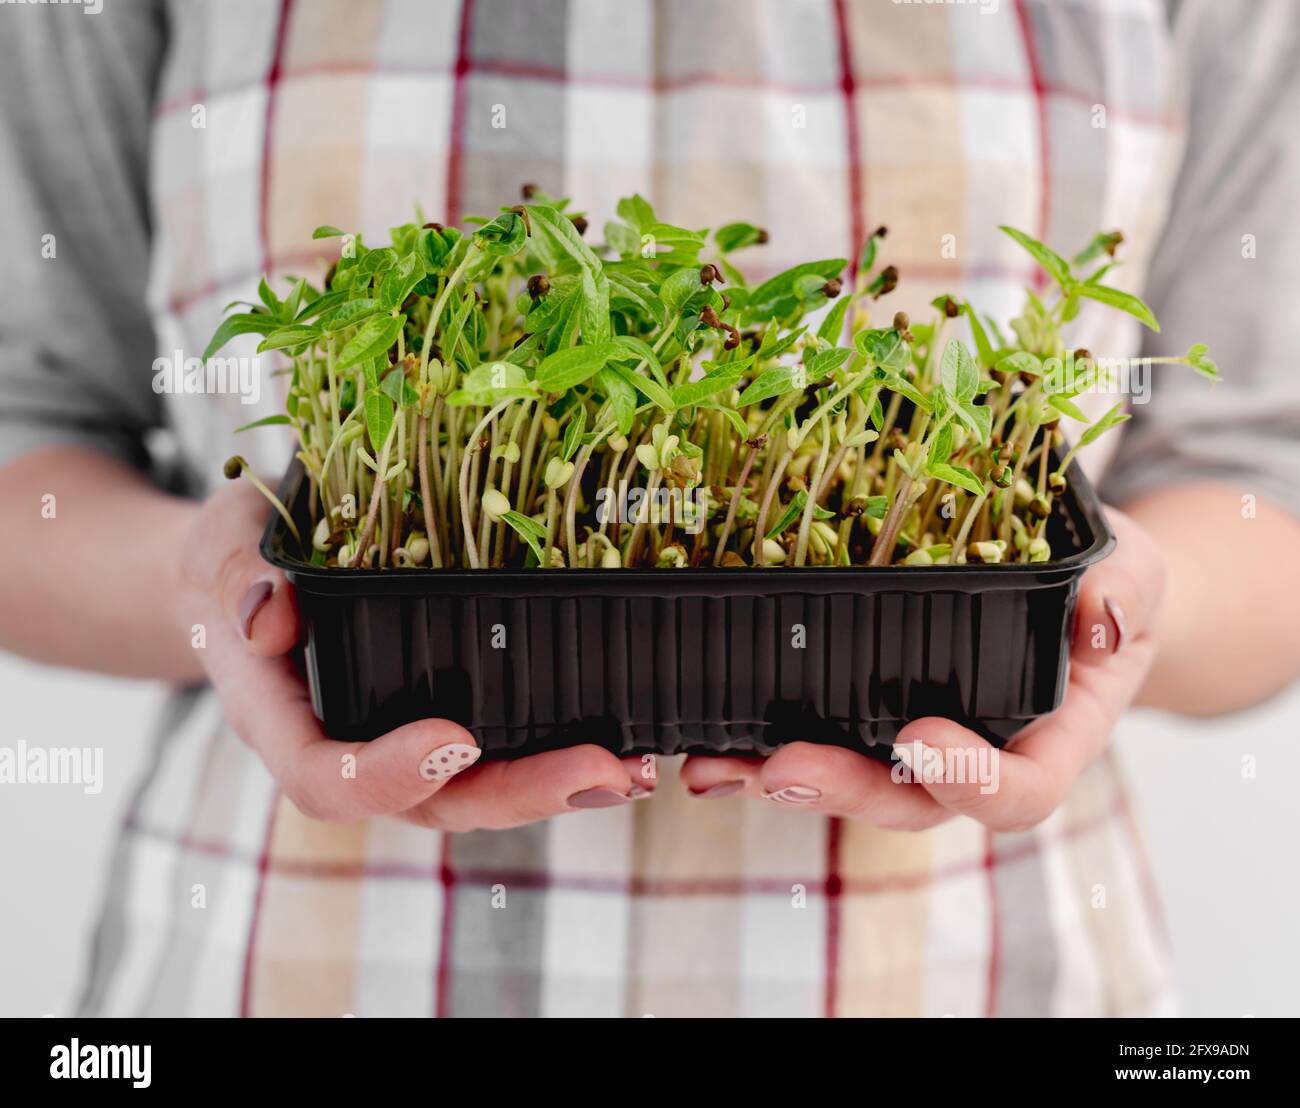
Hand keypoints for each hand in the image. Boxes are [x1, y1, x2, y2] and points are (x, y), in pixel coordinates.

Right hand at [179, 480, 651, 827]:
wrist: (252, 571)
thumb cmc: (238, 555)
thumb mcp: (223, 546)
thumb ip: (238, 576)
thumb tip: (268, 614)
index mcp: (282, 720)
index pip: (325, 778)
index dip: (387, 775)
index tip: (451, 740)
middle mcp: (347, 745)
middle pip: (428, 803)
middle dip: (518, 794)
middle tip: (602, 771)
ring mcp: (398, 740)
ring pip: (475, 791)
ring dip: (559, 787)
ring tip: (636, 768)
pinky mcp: (442, 717)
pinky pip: (497, 752)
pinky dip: (559, 753)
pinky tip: (624, 742)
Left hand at [680, 507, 1163, 831]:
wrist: (1069, 587)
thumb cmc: (1103, 584)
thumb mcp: (1132, 570)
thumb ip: (1124, 590)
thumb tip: (1101, 615)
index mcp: (1051, 736)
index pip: (1021, 791)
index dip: (970, 780)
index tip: (919, 739)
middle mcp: (976, 754)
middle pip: (913, 803)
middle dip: (847, 790)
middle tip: (783, 766)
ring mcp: (917, 743)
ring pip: (853, 784)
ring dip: (782, 778)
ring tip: (716, 765)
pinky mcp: (868, 715)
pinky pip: (820, 741)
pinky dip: (761, 747)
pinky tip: (709, 743)